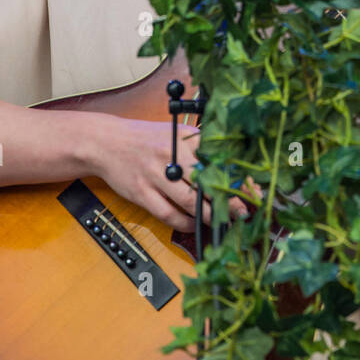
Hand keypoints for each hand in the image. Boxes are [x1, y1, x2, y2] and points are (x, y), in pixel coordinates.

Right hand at [90, 117, 252, 233]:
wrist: (106, 142)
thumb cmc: (145, 139)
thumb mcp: (175, 134)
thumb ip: (200, 149)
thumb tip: (232, 172)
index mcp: (184, 137)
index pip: (218, 159)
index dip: (237, 177)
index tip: (252, 191)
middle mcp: (171, 154)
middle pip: (207, 182)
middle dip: (229, 200)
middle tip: (243, 212)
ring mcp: (155, 175)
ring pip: (190, 202)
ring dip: (209, 216)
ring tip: (222, 222)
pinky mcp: (141, 192)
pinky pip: (168, 214)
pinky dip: (184, 223)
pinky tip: (194, 226)